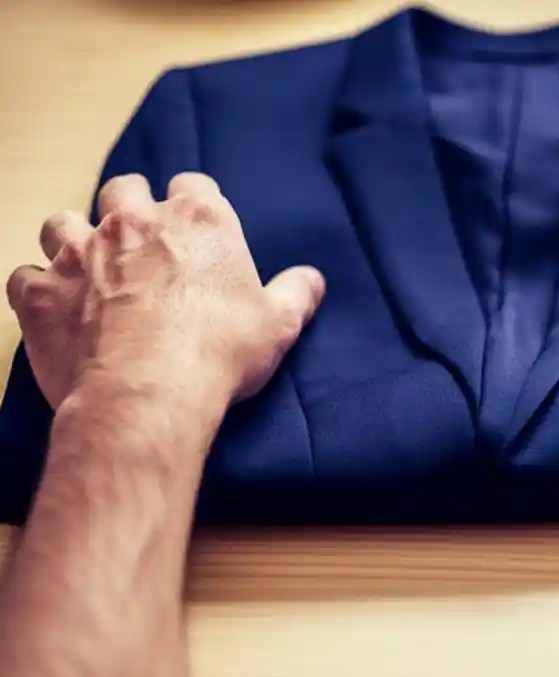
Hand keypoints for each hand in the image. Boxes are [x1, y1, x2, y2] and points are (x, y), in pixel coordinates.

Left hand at [6, 172, 324, 410]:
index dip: (195, 203)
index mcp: (199, 220)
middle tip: (141, 242)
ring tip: (88, 267)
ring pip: (62, 222)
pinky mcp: (42, 293)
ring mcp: (81, 254)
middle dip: (129, 208)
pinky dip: (36, 289)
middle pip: (123, 188)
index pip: (193, 184)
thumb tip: (313, 279)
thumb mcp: (278, 324)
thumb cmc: (220, 354)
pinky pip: (24, 277)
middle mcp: (134, 222)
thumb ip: (296, 293)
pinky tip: (53, 307)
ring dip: (73, 239)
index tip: (198, 229)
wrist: (150, 394)